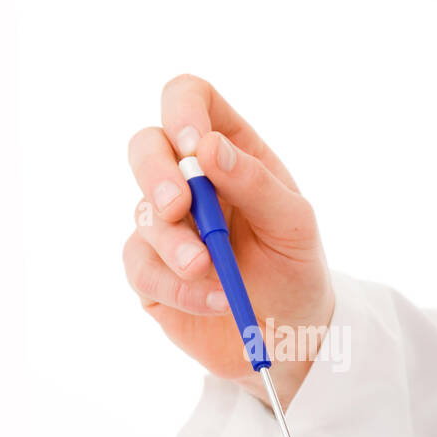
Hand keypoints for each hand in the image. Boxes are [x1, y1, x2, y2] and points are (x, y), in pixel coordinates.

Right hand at [124, 75, 333, 407]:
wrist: (289, 338)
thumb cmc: (295, 269)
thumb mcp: (293, 224)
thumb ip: (256, 183)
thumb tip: (207, 148)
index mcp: (228, 151)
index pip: (189, 98)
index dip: (182, 111)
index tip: (194, 146)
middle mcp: (188, 180)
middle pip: (145, 146)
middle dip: (155, 174)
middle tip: (178, 207)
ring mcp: (165, 226)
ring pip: (142, 214)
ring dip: (176, 244)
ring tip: (210, 271)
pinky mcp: (150, 272)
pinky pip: (141, 267)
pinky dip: (177, 285)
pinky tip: (214, 300)